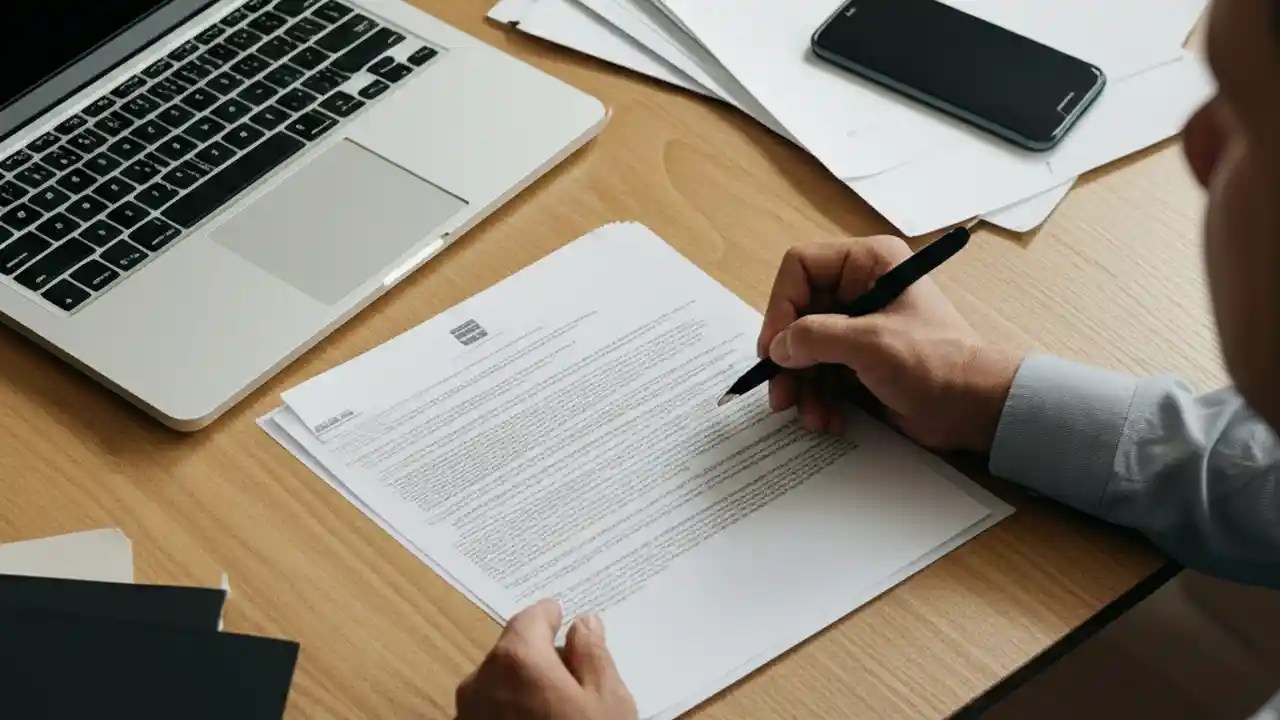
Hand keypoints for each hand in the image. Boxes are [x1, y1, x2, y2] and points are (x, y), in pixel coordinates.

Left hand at [455, 600, 636, 719]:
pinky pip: (491, 714)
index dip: (552, 616)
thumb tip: (583, 624)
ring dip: (526, 689)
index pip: (532, 618)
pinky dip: (512, 715)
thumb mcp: (607, 701)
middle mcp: (480, 680)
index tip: (564, 617)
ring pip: (500, 685)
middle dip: (542, 658)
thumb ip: (593, 653)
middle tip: (577, 678)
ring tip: (561, 712)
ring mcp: (467, 715)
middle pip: (513, 652)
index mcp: (517, 658)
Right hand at [757, 235, 1021, 451]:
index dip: (781, 306)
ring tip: (810, 416)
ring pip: (803, 349)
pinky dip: (817, 398)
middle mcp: (858, 287)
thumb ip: (817, 338)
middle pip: (796, 313)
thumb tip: (776, 348)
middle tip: (781, 395)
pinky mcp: (857, 359)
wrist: (974, 409)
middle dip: (788, 358)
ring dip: (801, 386)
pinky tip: (828, 419)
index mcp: (868, 263)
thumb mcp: (871, 345)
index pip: (801, 267)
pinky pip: (818, 372)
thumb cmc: (936, 364)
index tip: (774, 348)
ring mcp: (856, 325)